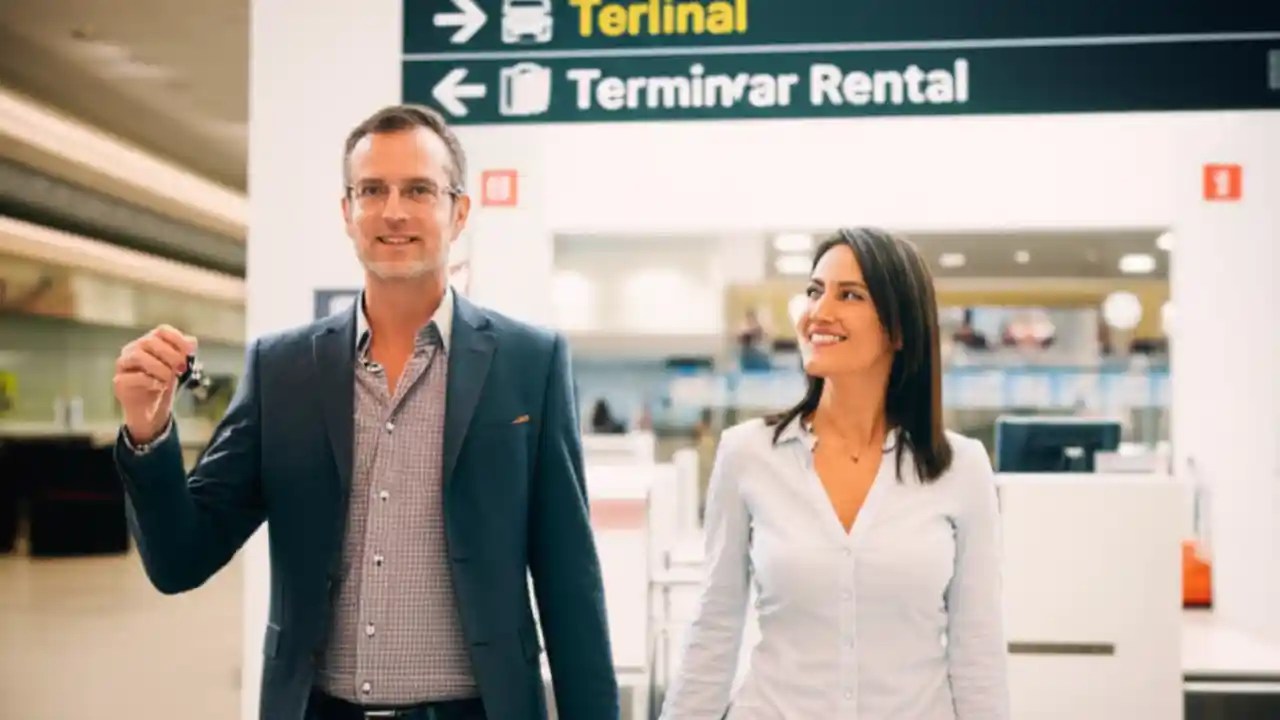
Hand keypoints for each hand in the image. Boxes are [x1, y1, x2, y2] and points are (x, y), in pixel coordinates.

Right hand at [114, 325, 196, 444]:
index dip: (177, 339)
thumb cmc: (164, 382)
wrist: (152, 408)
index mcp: (151, 341)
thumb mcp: (179, 367)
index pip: (162, 331)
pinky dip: (150, 381)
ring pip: (137, 356)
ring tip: (169, 378)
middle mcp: (134, 348)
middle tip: (181, 368)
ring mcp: (124, 364)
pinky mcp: (120, 381)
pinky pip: (131, 376)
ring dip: (158, 367)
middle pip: (149, 341)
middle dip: (170, 354)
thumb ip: (184, 353)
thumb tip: (191, 342)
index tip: (190, 352)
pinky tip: (160, 386)